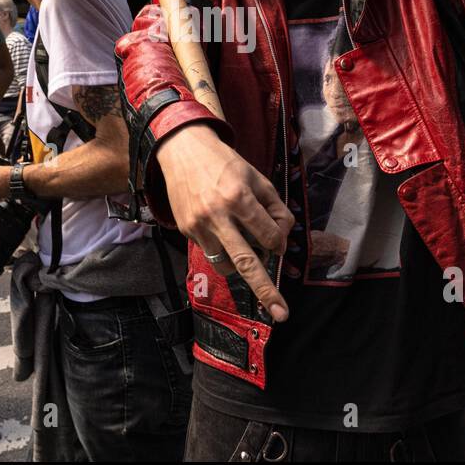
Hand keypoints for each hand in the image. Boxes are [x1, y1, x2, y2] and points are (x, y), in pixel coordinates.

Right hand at [157, 124, 293, 321]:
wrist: (183, 150)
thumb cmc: (225, 163)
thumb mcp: (257, 178)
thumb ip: (274, 207)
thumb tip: (282, 239)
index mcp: (238, 198)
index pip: (268, 236)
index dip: (278, 242)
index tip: (277, 240)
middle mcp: (217, 216)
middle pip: (246, 262)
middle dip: (266, 290)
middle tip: (282, 314)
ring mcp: (198, 226)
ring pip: (227, 264)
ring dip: (241, 265)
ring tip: (243, 247)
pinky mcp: (186, 231)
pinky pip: (211, 252)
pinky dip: (222, 249)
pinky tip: (221, 229)